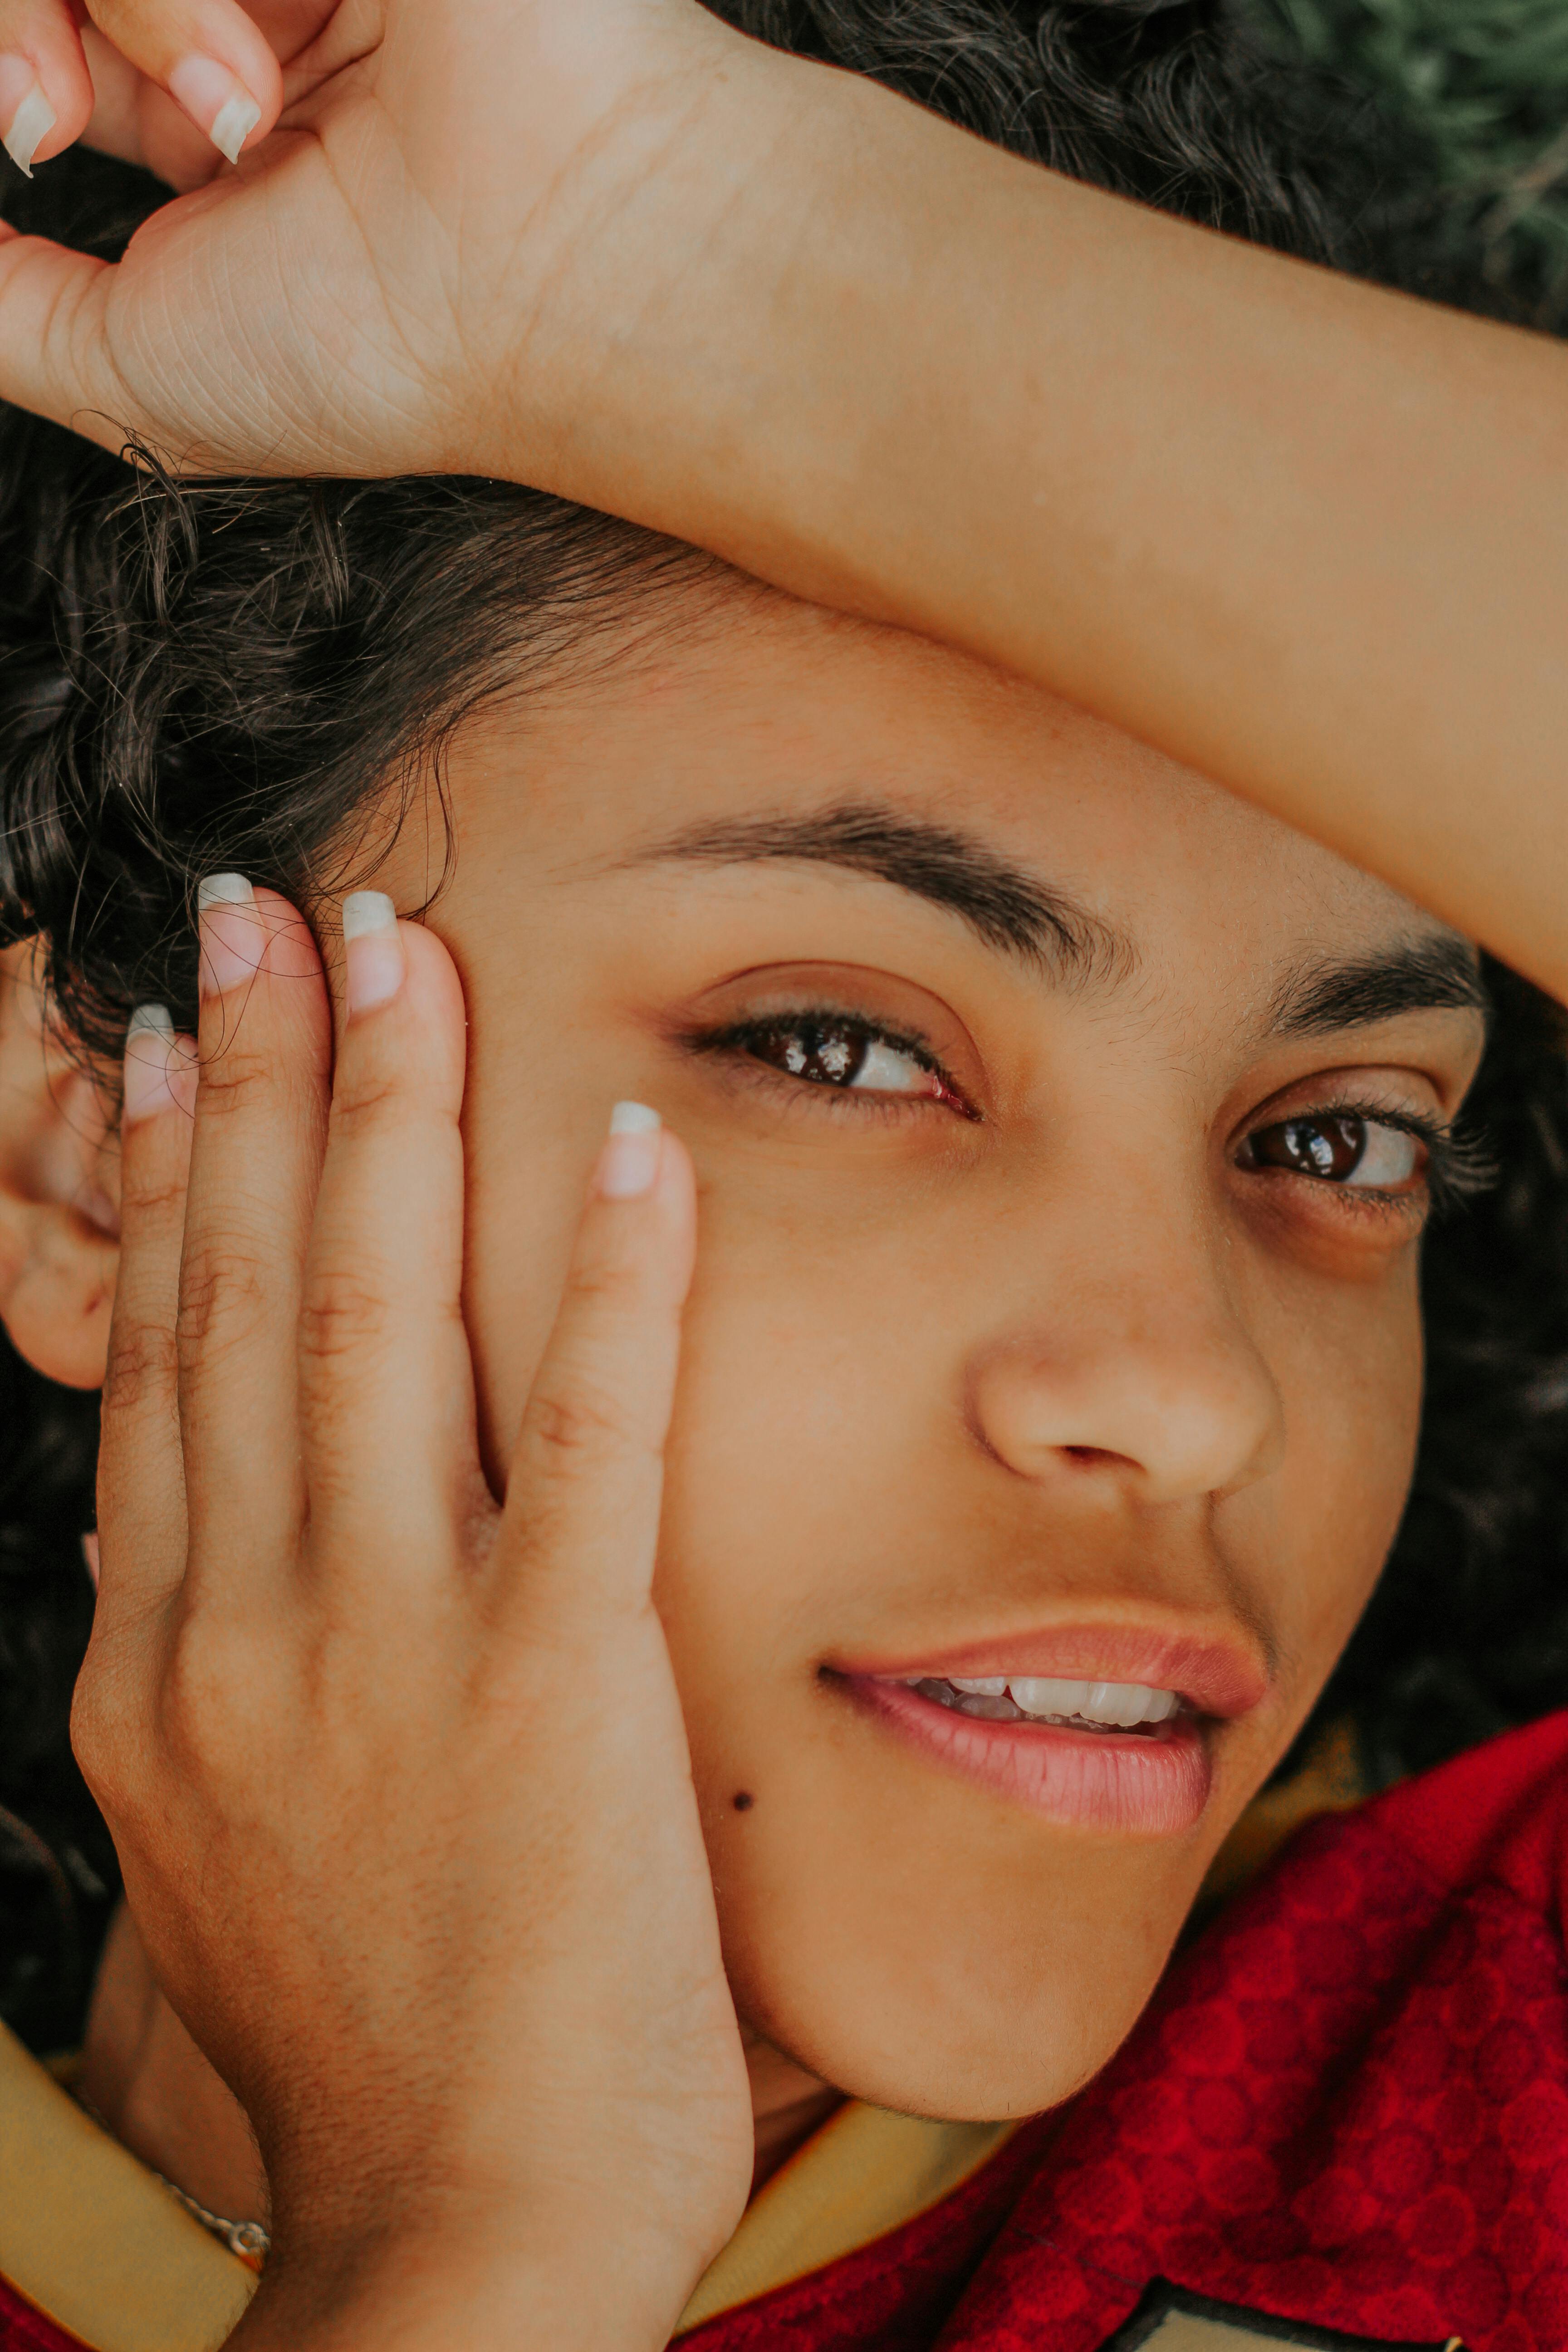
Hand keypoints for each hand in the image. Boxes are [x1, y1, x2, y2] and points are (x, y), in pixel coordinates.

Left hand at [0, 0, 806, 484]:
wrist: (545, 274)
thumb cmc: (376, 352)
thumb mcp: (123, 373)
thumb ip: (2, 305)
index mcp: (207, 128)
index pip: (39, 34)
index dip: (4, 68)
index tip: (31, 140)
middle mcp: (248, 20)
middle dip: (23, 31)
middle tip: (58, 120)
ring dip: (134, 14)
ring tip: (239, 121)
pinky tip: (264, 68)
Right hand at [72, 887, 751, 2348]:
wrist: (456, 2234)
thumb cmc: (366, 2035)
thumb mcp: (220, 1830)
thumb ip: (209, 1657)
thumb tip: (193, 1507)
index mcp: (158, 1658)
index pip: (160, 1358)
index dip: (171, 1179)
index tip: (190, 1036)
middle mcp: (242, 1623)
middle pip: (244, 1295)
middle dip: (257, 1084)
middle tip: (270, 913)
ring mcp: (389, 1647)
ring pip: (371, 1321)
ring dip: (389, 1121)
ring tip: (401, 957)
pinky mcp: (552, 1684)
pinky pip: (579, 1434)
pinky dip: (599, 1277)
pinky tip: (626, 1147)